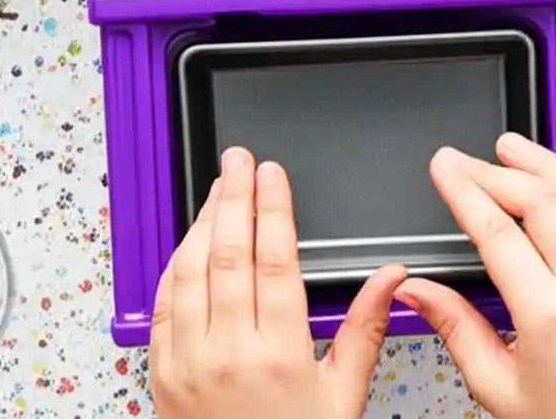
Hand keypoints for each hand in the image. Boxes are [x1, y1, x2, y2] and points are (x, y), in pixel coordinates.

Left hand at [150, 147, 407, 418]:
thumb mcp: (343, 397)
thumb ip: (365, 329)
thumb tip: (392, 278)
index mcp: (280, 355)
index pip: (273, 259)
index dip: (273, 207)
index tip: (273, 174)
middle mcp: (228, 353)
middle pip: (228, 253)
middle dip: (233, 195)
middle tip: (238, 160)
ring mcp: (189, 362)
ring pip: (190, 271)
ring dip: (202, 222)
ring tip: (217, 189)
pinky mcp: (162, 374)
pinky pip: (164, 304)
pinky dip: (175, 265)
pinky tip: (190, 243)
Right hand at [395, 133, 555, 418]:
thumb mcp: (499, 389)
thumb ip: (457, 330)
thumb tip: (416, 292)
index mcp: (549, 316)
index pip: (495, 231)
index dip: (464, 189)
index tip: (444, 166)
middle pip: (542, 201)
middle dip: (499, 170)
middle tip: (469, 158)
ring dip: (550, 164)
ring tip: (517, 148)